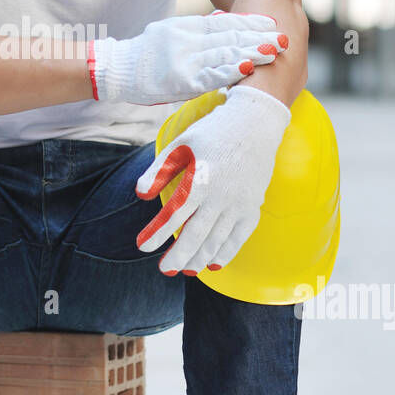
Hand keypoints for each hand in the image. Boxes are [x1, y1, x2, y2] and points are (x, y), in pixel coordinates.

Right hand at [88, 11, 287, 105]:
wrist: (117, 70)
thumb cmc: (145, 54)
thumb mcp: (171, 32)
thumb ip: (197, 28)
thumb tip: (222, 20)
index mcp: (188, 27)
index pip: (225, 22)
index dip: (250, 22)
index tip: (271, 22)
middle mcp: (189, 40)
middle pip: (230, 37)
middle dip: (258, 38)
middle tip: (283, 36)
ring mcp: (186, 60)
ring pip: (224, 54)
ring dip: (252, 53)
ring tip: (274, 51)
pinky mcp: (181, 80)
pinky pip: (210, 75)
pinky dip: (230, 72)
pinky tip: (248, 69)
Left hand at [134, 83, 291, 274]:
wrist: (255, 124)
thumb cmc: (212, 133)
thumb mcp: (180, 145)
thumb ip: (158, 171)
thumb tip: (140, 195)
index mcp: (200, 178)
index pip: (174, 212)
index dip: (157, 232)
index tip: (142, 245)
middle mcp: (221, 195)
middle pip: (196, 234)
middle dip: (178, 255)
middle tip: (164, 269)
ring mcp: (240, 203)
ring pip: (217, 240)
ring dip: (199, 259)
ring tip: (184, 271)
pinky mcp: (253, 207)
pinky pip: (239, 237)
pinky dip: (226, 253)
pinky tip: (212, 264)